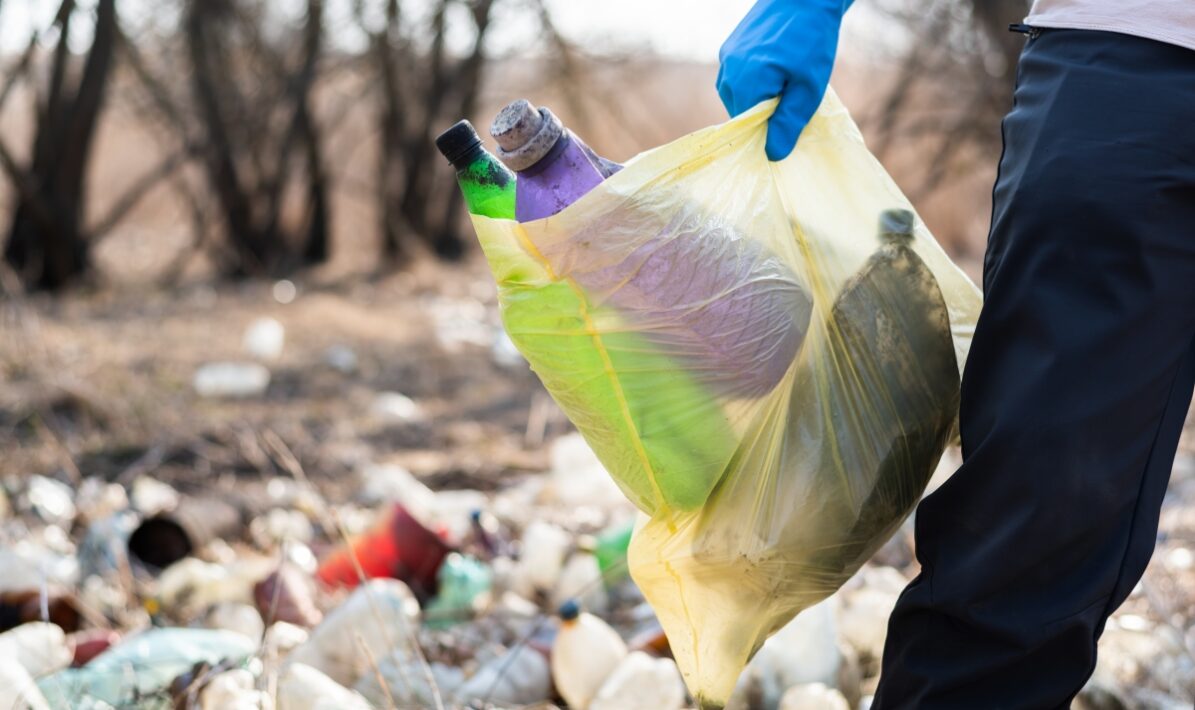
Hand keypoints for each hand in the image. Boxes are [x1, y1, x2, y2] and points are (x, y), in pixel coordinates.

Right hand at [717, 0, 851, 160]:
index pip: (746, 130)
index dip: (766, 135)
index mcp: (746, 84)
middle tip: (791, 106)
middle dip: (763, 117)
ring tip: (784, 85)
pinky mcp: (728, 49)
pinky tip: (774, 71)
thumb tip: (772, 155)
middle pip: (740, 114)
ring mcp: (725, 59)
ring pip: (737, 97)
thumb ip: (788, 123)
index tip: (786, 134)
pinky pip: (736, 79)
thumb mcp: (809, 89)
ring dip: (758, 99)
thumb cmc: (812, 41)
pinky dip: (753, 83)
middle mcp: (728, 74)